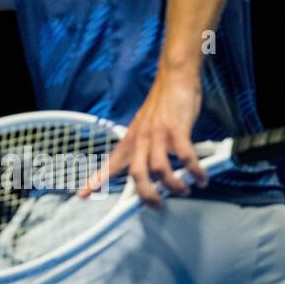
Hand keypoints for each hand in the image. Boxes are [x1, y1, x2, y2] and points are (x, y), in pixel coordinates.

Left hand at [77, 68, 208, 207]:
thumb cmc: (161, 107)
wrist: (173, 78)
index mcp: (130, 141)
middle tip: (157, 205)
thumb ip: (144, 150)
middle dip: (146, 195)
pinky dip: (194, 171)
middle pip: (136, 174)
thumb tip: (151, 174)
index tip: (83, 195)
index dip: (96, 181)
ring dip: (173, 185)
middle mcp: (140, 139)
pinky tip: (201, 177)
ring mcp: (157, 134)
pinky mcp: (176, 129)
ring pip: (159, 169)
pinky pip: (185, 157)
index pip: (110, 164)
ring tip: (183, 190)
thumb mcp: (144, 129)